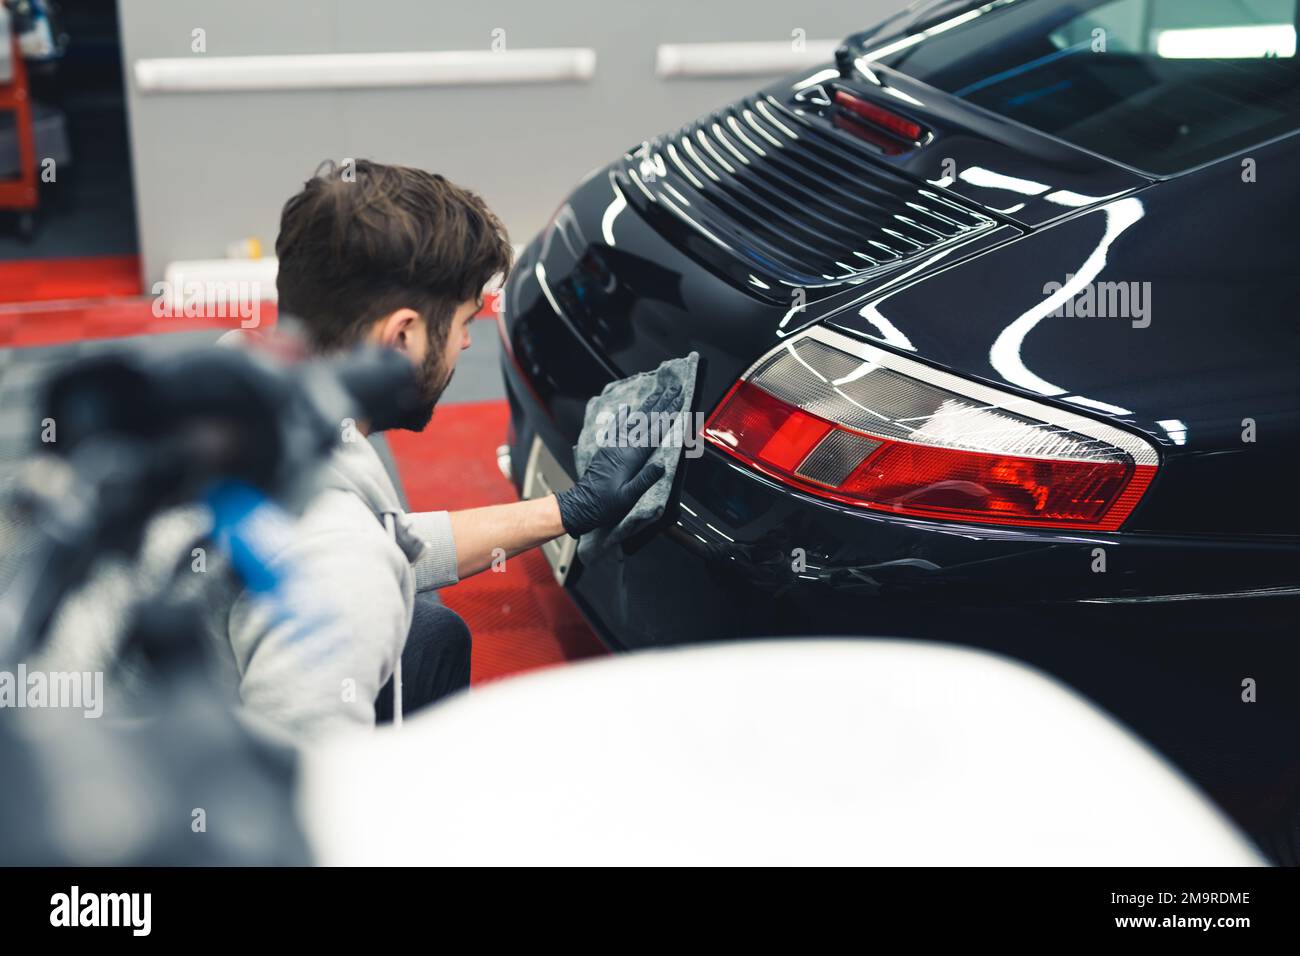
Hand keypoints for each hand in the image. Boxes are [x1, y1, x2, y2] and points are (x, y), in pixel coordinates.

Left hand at [556, 384, 681, 536]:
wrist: (581, 504)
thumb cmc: (605, 504)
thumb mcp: (628, 497)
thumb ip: (645, 479)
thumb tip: (662, 465)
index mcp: (630, 458)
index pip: (654, 432)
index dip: (668, 415)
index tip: (679, 401)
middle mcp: (622, 447)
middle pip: (645, 420)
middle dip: (661, 403)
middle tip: (673, 389)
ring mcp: (614, 446)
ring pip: (634, 421)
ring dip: (647, 406)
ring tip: (658, 393)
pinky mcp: (608, 449)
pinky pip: (618, 428)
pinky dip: (625, 416)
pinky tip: (628, 408)